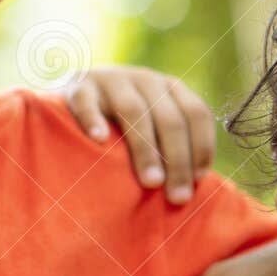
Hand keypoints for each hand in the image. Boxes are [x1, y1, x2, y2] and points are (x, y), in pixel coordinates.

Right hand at [67, 67, 215, 203]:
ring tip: (151, 182)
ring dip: (146, 149)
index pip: (197, 113)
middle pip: (170, 118)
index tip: (199, 180)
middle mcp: (146, 79)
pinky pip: (86, 101)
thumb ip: (172, 145)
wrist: (74, 94)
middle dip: (178, 160)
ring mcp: (111, 79)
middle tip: (177, 196)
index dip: (202, 146)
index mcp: (170, 88)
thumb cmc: (122, 124)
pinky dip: (93, 120)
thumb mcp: (153, 125)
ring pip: (134, 111)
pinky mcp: (78, 86)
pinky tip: (99, 140)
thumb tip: (193, 190)